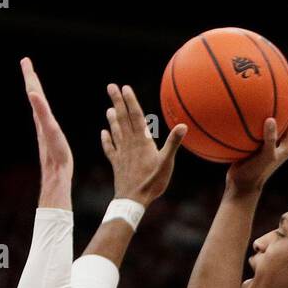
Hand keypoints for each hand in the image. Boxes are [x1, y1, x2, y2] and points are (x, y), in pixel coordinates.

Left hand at [21, 57, 72, 181]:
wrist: (56, 177)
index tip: (25, 60)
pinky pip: (43, 117)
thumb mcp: (50, 130)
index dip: (30, 75)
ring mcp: (44, 129)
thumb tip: (32, 93)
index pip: (33, 91)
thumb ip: (41, 111)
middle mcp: (40, 121)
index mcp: (40, 116)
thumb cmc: (56, 155)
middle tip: (26, 63)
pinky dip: (41, 107)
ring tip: (33, 82)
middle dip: (31, 78)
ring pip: (37, 106)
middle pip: (34, 95)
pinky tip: (42, 110)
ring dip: (35, 92)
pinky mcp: (49, 137)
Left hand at [101, 83, 185, 206]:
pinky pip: (110, 149)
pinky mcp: (116, 164)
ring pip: (115, 131)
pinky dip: (106, 140)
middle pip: (122, 119)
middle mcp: (129, 144)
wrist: (133, 200)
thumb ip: (173, 143)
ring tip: (109, 108)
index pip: (136, 116)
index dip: (130, 101)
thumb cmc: (152, 182)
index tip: (125, 87)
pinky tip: (103, 133)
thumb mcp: (166, 163)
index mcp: (142, 141)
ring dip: (112, 119)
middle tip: (111, 86)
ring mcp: (121, 153)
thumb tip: (183, 126)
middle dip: (117, 102)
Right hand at [225, 86, 287, 193]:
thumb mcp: (264, 156)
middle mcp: (278, 144)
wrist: (241, 187)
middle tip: (282, 85)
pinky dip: (249, 119)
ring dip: (268, 109)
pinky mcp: (254, 147)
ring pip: (270, 123)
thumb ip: (269, 139)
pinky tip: (240, 110)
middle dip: (285, 103)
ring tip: (262, 93)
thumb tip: (271, 119)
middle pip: (285, 119)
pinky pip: (253, 129)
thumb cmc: (255, 174)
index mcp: (285, 146)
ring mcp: (266, 146)